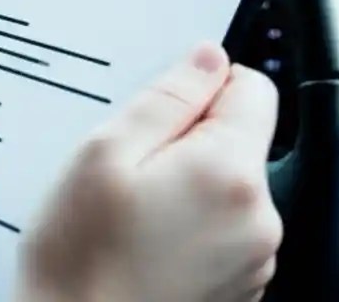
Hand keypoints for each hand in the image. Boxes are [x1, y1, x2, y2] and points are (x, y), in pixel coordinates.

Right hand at [17, 45, 282, 301]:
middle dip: (186, 145)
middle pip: (237, 141)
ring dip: (185, 189)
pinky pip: (220, 231)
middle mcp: (258, 218)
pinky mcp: (239, 286)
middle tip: (129, 176)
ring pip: (225, 187)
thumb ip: (166, 97)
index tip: (159, 117)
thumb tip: (207, 59)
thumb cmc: (80, 262)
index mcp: (229, 173)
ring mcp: (253, 258)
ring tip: (132, 216)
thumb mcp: (104, 153)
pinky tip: (144, 245)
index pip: (252, 86)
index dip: (200, 89)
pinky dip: (187, 229)